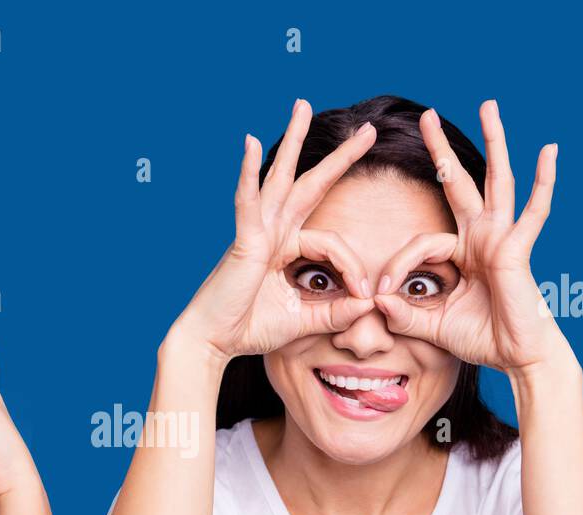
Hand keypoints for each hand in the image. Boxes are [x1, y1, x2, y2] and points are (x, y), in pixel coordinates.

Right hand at [172, 98, 378, 358]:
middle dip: (339, 157)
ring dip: (293, 141)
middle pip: (309, 184)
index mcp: (285, 247)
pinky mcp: (243, 240)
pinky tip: (251, 143)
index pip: (332, 242)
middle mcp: (272, 232)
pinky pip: (247, 201)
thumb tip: (370, 304)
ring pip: (280, 179)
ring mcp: (256, 232)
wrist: (212, 341)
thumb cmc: (249, 329)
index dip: (354, 266)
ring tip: (304, 106)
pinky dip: (249, 172)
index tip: (365, 295)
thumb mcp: (303, 321)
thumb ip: (335, 312)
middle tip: (367, 129)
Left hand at [372, 100, 569, 373]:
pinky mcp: (518, 249)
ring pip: (496, 181)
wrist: (519, 357)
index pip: (420, 243)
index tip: (379, 294)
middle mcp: (483, 237)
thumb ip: (405, 315)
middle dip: (442, 150)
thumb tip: (376, 303)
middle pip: (460, 183)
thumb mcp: (433, 327)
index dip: (396, 265)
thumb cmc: (483, 339)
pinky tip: (549, 150)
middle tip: (427, 115)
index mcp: (463, 252)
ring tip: (489, 105)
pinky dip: (544, 182)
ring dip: (493, 142)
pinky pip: (534, 211)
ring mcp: (503, 238)